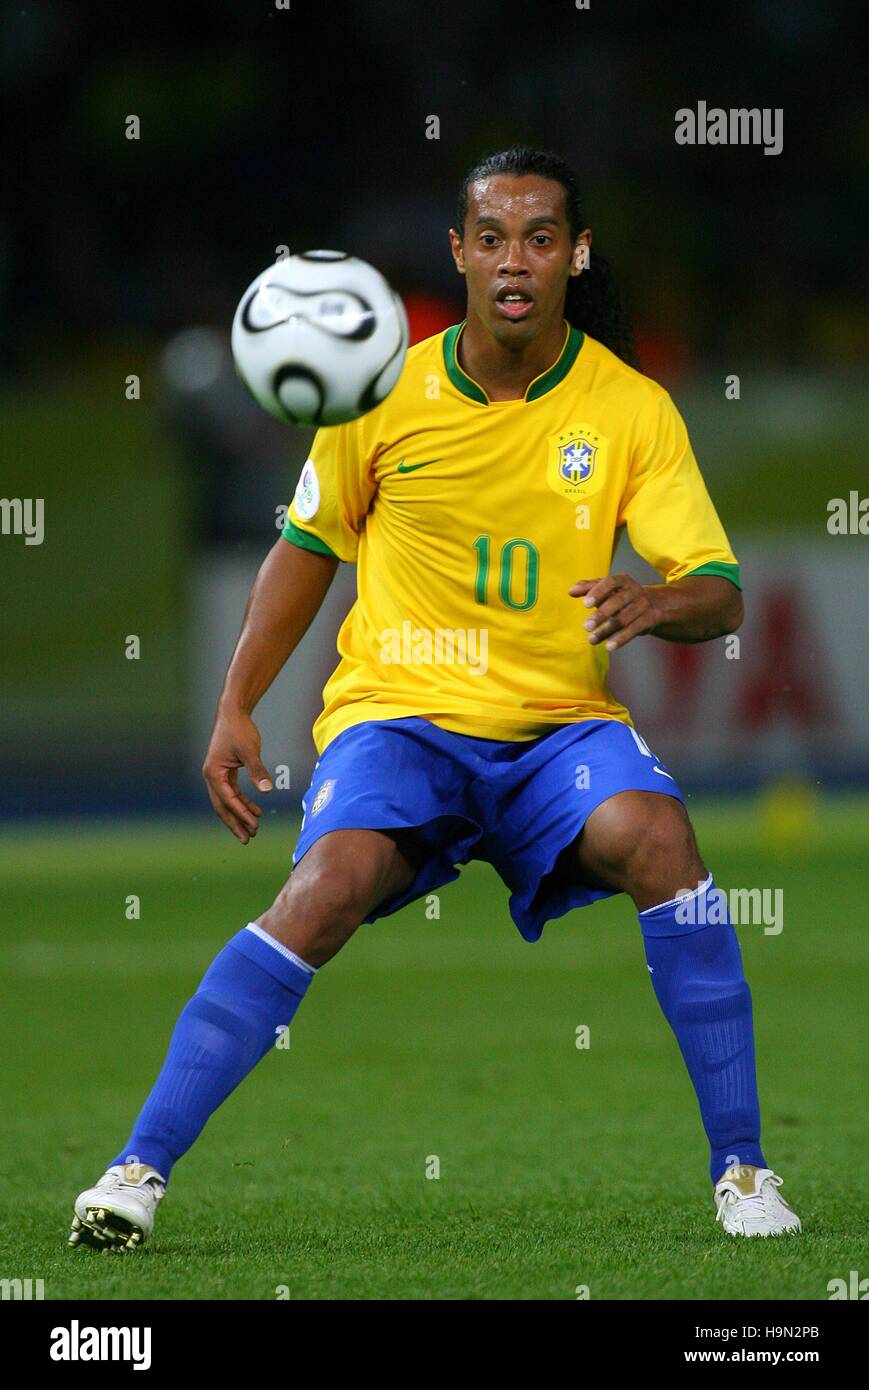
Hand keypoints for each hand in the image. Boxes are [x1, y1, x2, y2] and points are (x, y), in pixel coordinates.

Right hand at [202, 708, 271, 842]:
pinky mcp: (224, 771)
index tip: (254, 826)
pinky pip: (232, 792)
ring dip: (240, 814)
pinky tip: (255, 810)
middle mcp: (211, 776)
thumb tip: (267, 790)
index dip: (241, 814)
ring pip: (227, 801)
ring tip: (254, 828)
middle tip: (248, 839)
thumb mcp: (250, 751)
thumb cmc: (240, 729)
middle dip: (235, 823)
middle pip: (222, 806)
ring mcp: (216, 774)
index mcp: (213, 773)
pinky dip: (243, 802)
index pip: (228, 800)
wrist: (233, 713)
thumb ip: (258, 771)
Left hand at [569, 574, 659, 651]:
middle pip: (618, 601)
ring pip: (624, 619)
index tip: (585, 605)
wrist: (653, 604)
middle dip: (601, 614)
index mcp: (623, 580)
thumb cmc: (620, 595)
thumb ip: (588, 587)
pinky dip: (621, 639)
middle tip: (586, 626)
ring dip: (607, 631)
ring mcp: (643, 605)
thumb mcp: (606, 588)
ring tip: (592, 640)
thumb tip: (571, 591)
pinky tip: (609, 647)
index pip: (610, 582)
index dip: (598, 592)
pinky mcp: (650, 619)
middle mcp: (635, 590)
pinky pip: (635, 629)